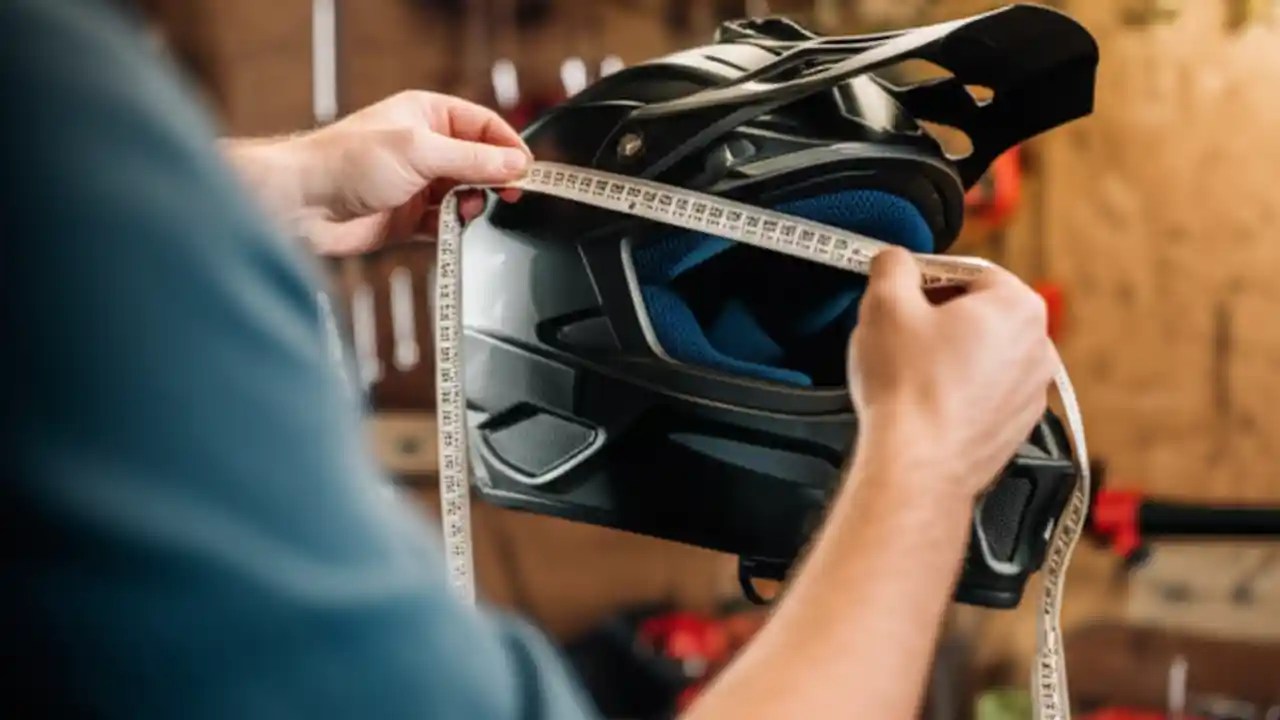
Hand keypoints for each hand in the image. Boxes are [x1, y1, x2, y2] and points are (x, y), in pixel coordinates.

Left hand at [226, 91, 532, 255]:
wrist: (302, 206)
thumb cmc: (344, 163)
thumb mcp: (419, 152)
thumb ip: (472, 160)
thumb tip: (513, 163)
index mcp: (427, 115)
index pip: (484, 126)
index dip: (508, 147)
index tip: (526, 170)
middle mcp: (424, 147)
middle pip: (479, 162)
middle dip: (493, 180)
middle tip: (507, 195)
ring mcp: (417, 183)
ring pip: (465, 196)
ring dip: (471, 206)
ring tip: (464, 212)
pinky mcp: (408, 217)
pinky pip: (445, 223)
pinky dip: (452, 229)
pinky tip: (448, 230)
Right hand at [846, 247, 1054, 498]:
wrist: (917, 465)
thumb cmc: (908, 389)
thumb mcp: (884, 303)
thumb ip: (892, 265)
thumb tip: (895, 261)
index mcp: (1018, 306)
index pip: (968, 271)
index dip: (926, 280)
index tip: (901, 296)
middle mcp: (1039, 346)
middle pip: (980, 312)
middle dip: (939, 317)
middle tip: (901, 333)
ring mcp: (1032, 391)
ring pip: (983, 354)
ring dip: (949, 355)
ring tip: (911, 372)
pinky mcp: (1017, 426)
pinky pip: (986, 392)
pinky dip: (958, 391)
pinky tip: (925, 401)